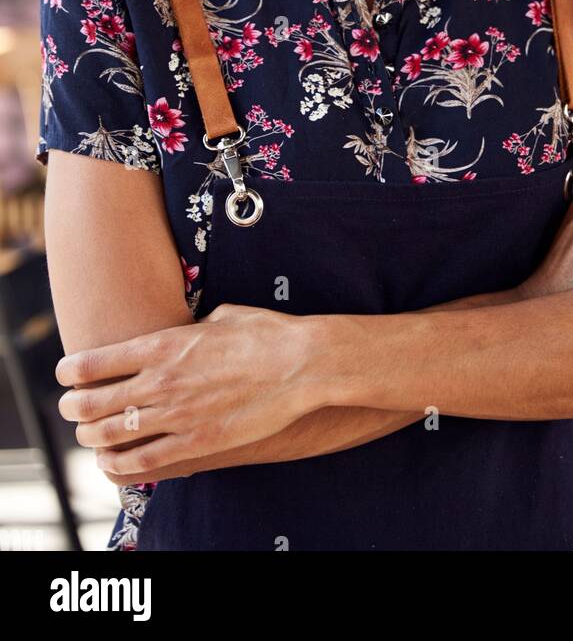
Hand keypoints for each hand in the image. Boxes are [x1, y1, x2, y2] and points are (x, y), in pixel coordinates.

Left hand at [56, 303, 328, 478]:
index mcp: (162, 345)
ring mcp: (175, 415)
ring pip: (108, 435)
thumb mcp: (223, 315)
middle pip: (89, 402)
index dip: (69, 372)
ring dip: (90, 436)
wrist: (301, 364)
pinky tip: (111, 461)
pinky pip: (141, 461)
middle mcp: (159, 381)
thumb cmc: (266, 333)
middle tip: (70, 407)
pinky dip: (117, 463)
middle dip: (72, 407)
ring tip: (88, 434)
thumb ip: (193, 327)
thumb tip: (189, 328)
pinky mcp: (196, 443)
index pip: (92, 362)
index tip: (66, 375)